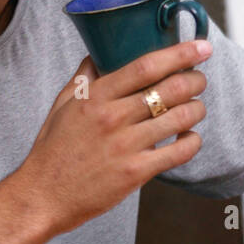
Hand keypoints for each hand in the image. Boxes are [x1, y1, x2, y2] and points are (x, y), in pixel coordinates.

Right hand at [15, 39, 212, 240]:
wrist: (43, 196)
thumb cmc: (52, 151)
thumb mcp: (62, 105)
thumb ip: (84, 77)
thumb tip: (100, 52)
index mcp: (95, 97)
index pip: (146, 66)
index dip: (180, 53)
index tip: (201, 47)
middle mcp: (112, 118)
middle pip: (172, 88)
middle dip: (195, 80)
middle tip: (199, 79)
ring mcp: (125, 146)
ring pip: (181, 117)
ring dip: (197, 109)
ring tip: (195, 108)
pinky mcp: (135, 173)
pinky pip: (179, 152)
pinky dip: (192, 141)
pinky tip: (189, 138)